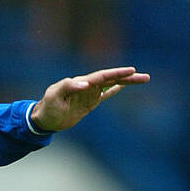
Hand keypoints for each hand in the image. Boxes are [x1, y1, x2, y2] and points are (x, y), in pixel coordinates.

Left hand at [30, 66, 149, 132]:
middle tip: (145, 76)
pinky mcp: (89, 103)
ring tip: (142, 79)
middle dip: (128, 77)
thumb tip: (86, 84)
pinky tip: (123, 86)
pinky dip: (114, 90)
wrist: (44, 119)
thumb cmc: (47, 106)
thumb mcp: (54, 96)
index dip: (116, 73)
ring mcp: (89, 94)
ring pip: (111, 85)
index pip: (102, 76)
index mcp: (81, 82)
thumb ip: (68, 87)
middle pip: (111, 79)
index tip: (131, 71)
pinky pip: (104, 95)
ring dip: (126, 82)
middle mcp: (87, 86)